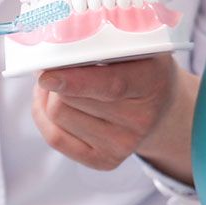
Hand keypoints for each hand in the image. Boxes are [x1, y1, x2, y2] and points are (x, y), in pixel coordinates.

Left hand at [32, 55, 197, 181]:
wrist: (161, 107)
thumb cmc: (142, 67)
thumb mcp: (138, 46)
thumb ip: (106, 43)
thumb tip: (56, 46)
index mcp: (151, 82)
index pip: (110, 86)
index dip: (76, 81)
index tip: (47, 75)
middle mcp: (140, 120)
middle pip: (71, 99)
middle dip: (55, 77)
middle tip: (57, 63)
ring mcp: (123, 145)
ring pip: (59, 115)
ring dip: (50, 94)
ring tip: (60, 81)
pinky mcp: (105, 161)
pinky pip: (55, 137)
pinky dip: (44, 115)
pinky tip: (53, 100)